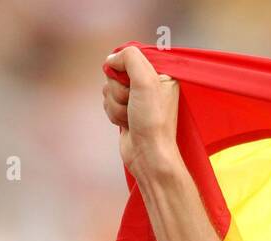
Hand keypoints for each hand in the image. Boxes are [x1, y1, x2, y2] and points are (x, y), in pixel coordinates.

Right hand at [102, 46, 180, 178]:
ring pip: (109, 87)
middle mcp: (151, 85)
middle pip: (117, 72)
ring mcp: (137, 99)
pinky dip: (113, 112)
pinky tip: (126, 123)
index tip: (132, 82)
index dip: (125, 68)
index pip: (132, 56)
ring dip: (115, 103)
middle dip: (118, 89)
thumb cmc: (153, 121)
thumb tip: (112, 59)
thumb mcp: (145, 81)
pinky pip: (108, 101)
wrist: (148, 154)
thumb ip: (130, 58)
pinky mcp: (127, 110)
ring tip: (131, 116)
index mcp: (162, 74)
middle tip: (133, 102)